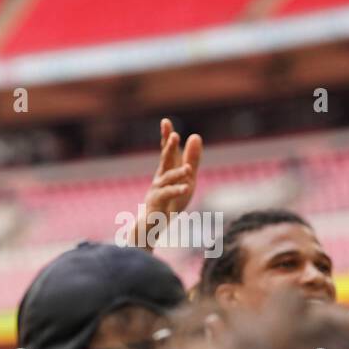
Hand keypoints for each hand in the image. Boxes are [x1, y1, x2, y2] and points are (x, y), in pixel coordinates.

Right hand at [133, 118, 202, 246]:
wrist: (152, 226)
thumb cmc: (170, 201)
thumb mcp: (187, 178)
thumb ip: (192, 159)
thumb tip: (195, 135)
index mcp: (167, 170)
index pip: (168, 151)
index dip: (166, 136)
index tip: (165, 121)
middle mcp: (160, 178)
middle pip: (164, 161)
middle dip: (168, 149)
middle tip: (174, 136)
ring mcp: (156, 191)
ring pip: (166, 179)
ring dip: (176, 174)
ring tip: (187, 170)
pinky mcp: (156, 204)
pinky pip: (167, 196)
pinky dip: (176, 191)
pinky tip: (186, 187)